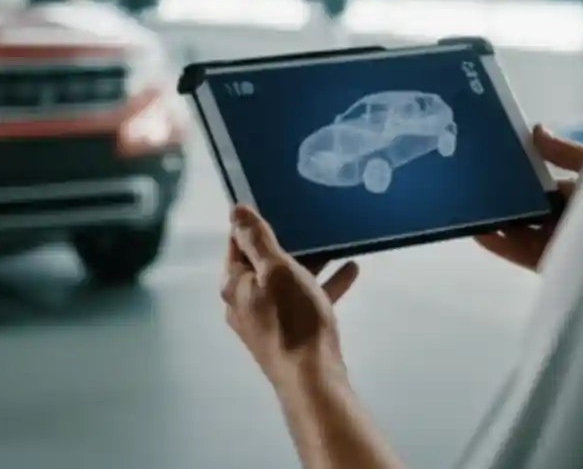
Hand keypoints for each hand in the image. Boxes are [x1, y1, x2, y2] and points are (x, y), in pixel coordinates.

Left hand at [221, 206, 360, 389]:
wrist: (312, 379)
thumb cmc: (292, 320)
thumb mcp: (277, 270)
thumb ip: (257, 239)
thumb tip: (236, 211)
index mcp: (235, 284)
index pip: (237, 243)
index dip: (252, 223)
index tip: (272, 204)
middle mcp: (244, 302)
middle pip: (263, 263)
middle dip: (287, 243)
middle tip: (308, 222)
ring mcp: (266, 321)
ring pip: (286, 282)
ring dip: (310, 263)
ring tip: (335, 243)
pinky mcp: (288, 334)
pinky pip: (303, 301)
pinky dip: (322, 286)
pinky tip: (348, 272)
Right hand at [475, 125, 582, 271]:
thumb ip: (565, 152)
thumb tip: (535, 130)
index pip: (548, 185)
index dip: (522, 176)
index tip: (495, 165)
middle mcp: (576, 219)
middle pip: (533, 209)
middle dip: (507, 200)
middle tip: (476, 187)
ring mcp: (566, 244)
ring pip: (524, 232)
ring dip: (498, 222)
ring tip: (470, 209)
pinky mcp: (558, 267)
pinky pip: (524, 255)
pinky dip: (501, 245)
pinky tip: (479, 232)